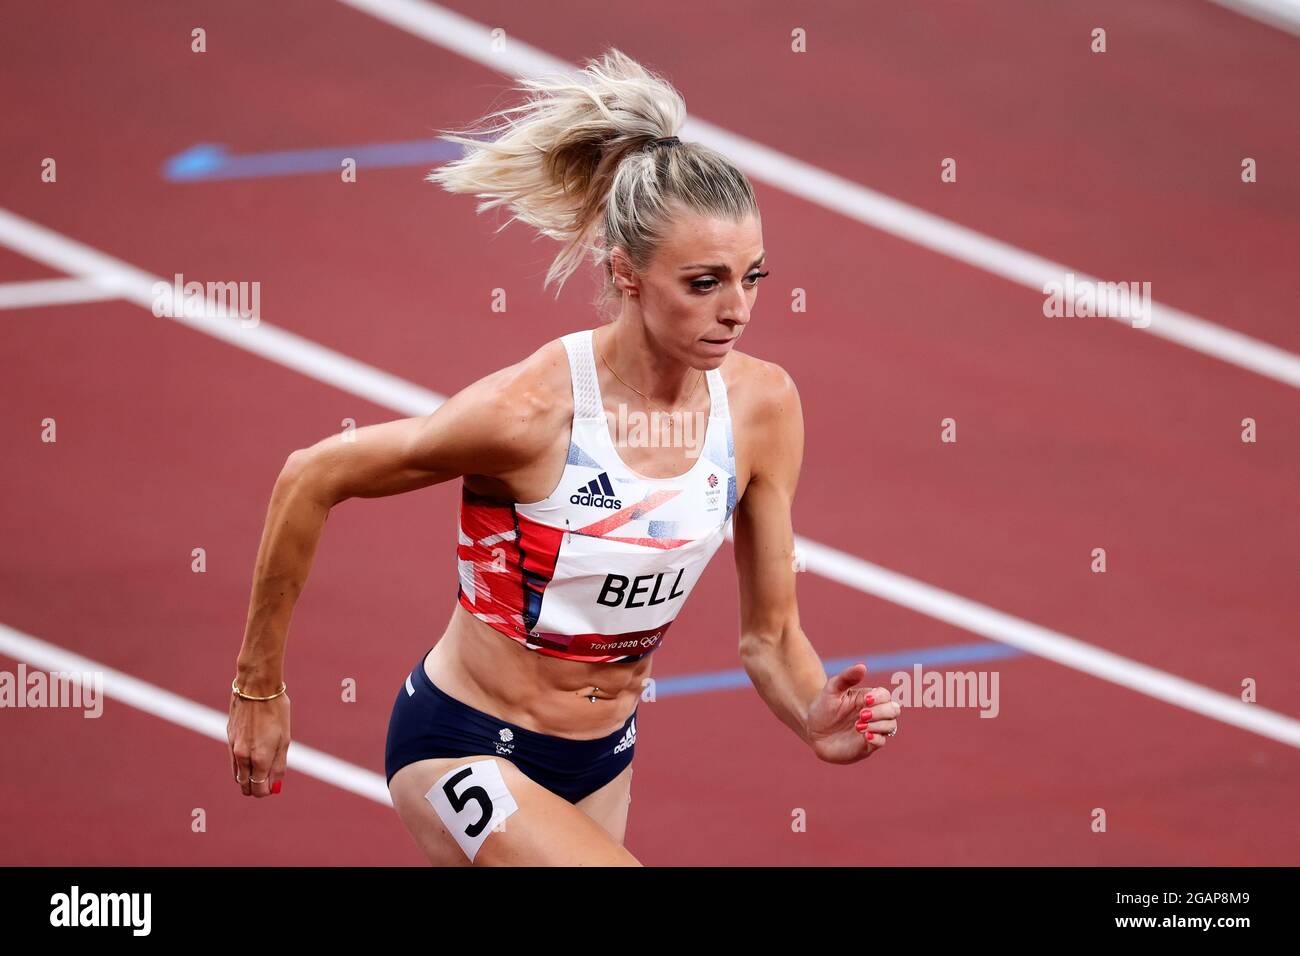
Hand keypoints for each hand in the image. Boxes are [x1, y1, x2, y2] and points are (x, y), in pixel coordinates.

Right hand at [227, 682, 290, 797]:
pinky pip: (233, 761)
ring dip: (248, 778)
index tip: (274, 787)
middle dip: (256, 788)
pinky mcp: (228, 739)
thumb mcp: (284, 740)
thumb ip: (278, 766)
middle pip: (246, 786)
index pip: (259, 790)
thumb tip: (275, 787)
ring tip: (261, 769)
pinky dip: (241, 766)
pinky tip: (252, 758)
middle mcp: (243, 756)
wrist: (256, 688)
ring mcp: (233, 748)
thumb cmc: (276, 712)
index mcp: (260, 758)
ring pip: (237, 776)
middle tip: (268, 781)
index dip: (267, 792)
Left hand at [806, 663, 899, 763]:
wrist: (812, 729)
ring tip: (858, 726)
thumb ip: (847, 677)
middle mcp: (874, 714)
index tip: (866, 700)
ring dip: (878, 725)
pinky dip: (877, 738)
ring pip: (891, 726)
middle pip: (894, 710)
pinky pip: (882, 742)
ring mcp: (873, 729)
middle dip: (881, 712)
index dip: (879, 698)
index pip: (885, 695)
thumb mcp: (832, 689)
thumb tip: (862, 666)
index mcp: (868, 699)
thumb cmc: (824, 707)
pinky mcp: (867, 745)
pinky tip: (865, 735)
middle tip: (862, 714)